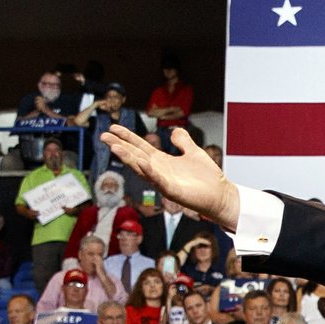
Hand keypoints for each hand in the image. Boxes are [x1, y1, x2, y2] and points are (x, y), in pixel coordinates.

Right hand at [99, 124, 241, 230]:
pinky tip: (142, 162)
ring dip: (128, 158)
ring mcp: (164, 182)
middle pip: (135, 156)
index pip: (140, 147)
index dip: (127, 137)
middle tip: (103, 136)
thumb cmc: (208, 178)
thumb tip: (174, 131)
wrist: (220, 195)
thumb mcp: (194, 152)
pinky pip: (159, 180)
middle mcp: (159, 171)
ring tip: (115, 147)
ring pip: (142, 168)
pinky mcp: (172, 191)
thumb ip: (183, 141)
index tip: (113, 128)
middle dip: (120, 146)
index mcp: (162, 161)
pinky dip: (150, 171)